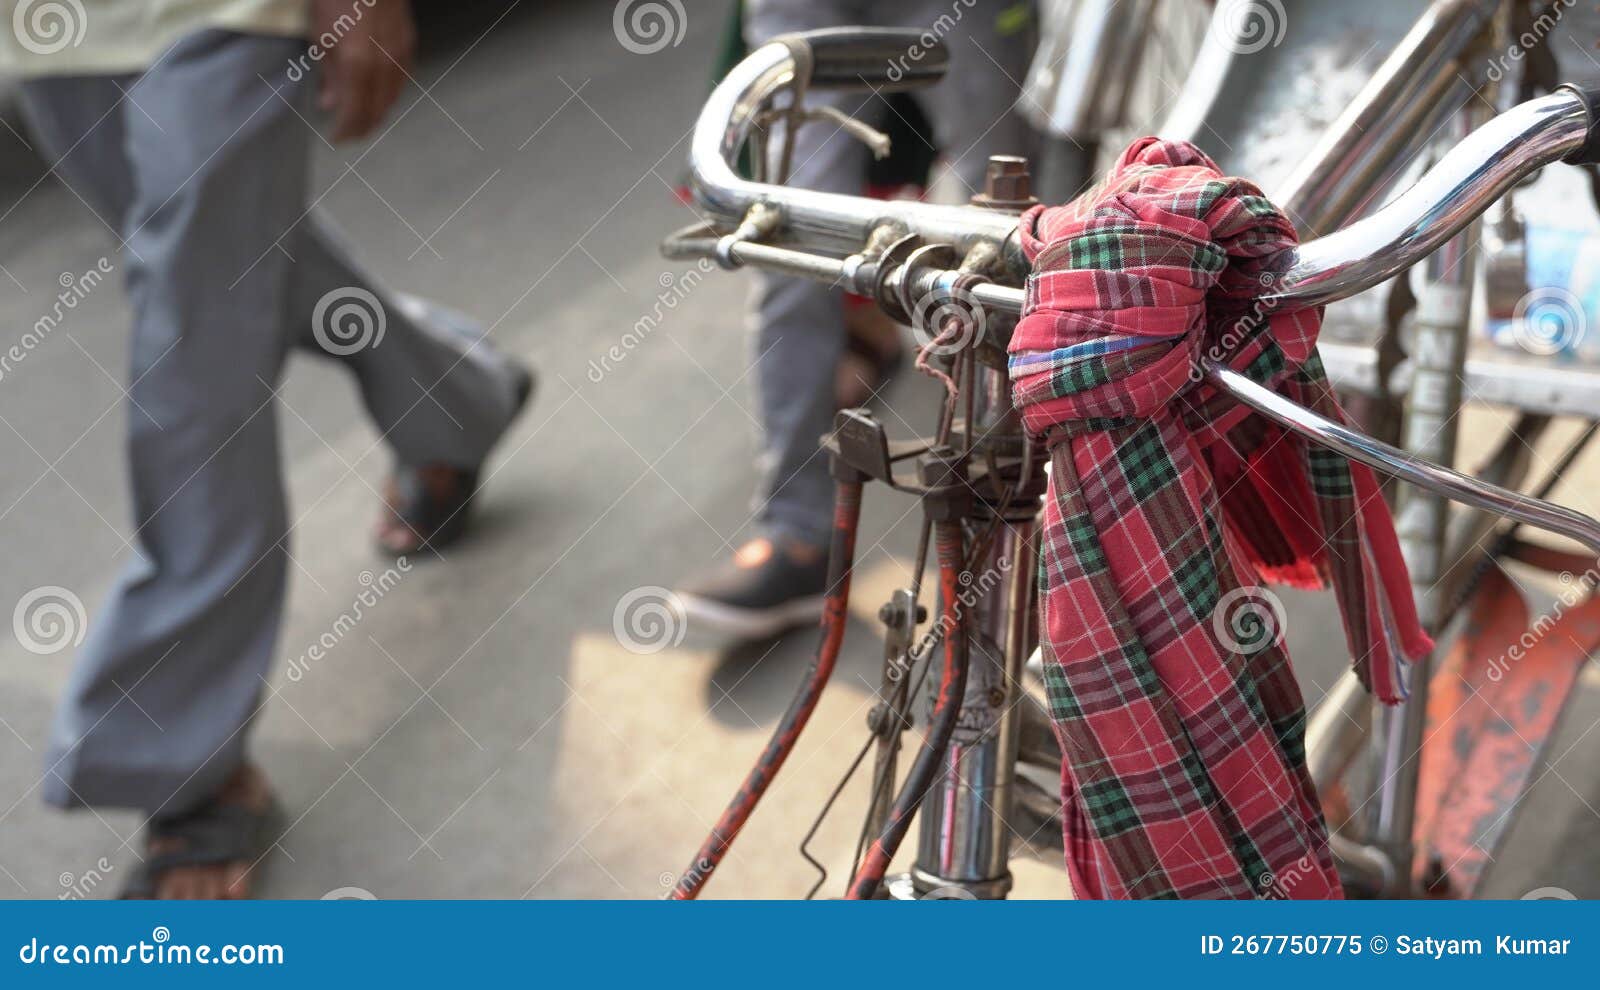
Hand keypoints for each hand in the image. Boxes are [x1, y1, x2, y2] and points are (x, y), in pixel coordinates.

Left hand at [312, 0, 417, 141]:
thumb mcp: (320, 35)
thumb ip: (328, 74)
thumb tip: (330, 103)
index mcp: (358, 64)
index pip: (355, 114)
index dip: (345, 131)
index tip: (335, 138)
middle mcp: (383, 65)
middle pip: (377, 112)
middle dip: (361, 127)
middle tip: (348, 134)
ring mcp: (399, 56)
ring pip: (391, 99)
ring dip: (376, 112)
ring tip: (361, 117)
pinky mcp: (408, 46)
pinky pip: (399, 81)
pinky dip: (387, 94)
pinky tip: (376, 93)